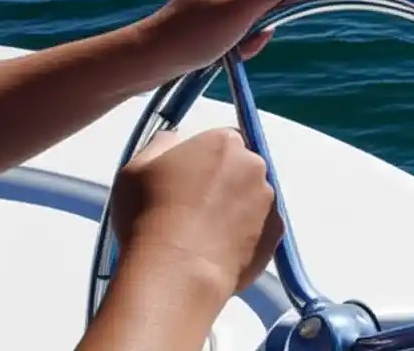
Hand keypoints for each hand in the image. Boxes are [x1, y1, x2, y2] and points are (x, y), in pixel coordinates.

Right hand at [111, 128, 283, 297]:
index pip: (221, 141)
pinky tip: (220, 251)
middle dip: (223, 183)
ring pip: (253, 198)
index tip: (187, 182)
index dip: (203, 160)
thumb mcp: (136, 168)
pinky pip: (262, 227)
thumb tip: (176, 139)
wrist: (175, 274)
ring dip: (236, 209)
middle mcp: (255, 165)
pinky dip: (246, 235)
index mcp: (224, 142)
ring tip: (206, 235)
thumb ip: (161, 144)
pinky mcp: (277, 233)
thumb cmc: (149, 216)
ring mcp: (270, 200)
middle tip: (195, 210)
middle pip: (241, 168)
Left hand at [137, 0, 300, 81]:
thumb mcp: (239, 13)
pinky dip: (235, 45)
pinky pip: (237, 31)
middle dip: (260, 29)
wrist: (152, 57)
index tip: (263, 27)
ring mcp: (216, 1)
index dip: (279, 8)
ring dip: (248, 40)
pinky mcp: (209, 20)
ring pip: (252, 22)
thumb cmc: (196, 33)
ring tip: (229, 50)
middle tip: (241, 42)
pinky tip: (223, 54)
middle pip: (266, 5)